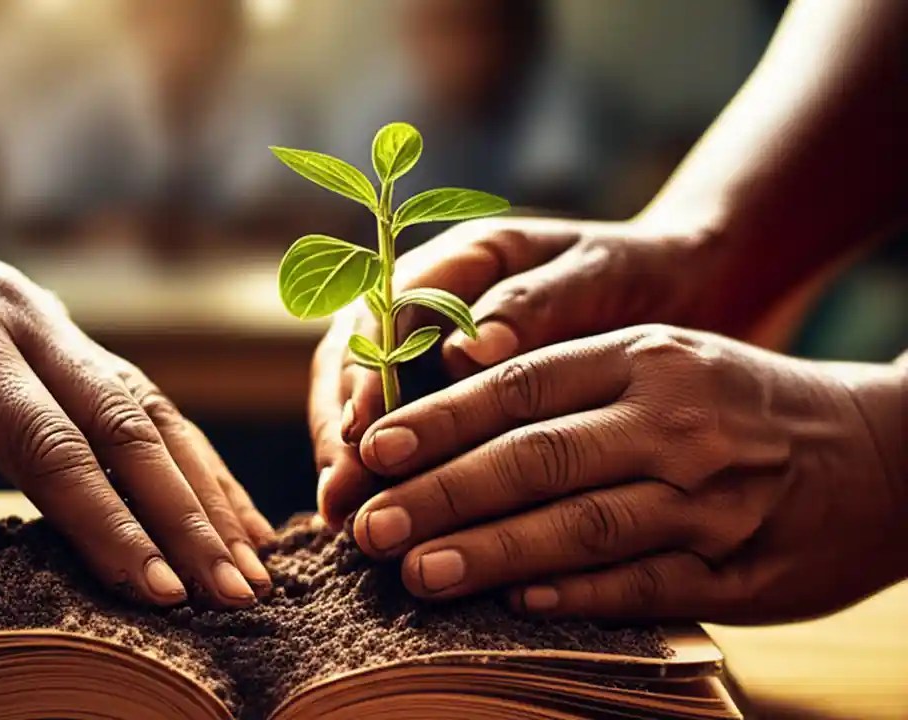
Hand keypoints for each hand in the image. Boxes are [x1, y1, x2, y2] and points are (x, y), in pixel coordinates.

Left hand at [0, 210, 273, 606]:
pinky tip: (226, 512)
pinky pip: (145, 403)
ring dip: (206, 493)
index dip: (108, 521)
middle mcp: (27, 318)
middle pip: (126, 423)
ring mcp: (58, 324)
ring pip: (153, 410)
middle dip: (187, 516)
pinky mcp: (71, 343)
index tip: (158, 591)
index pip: (48, 441)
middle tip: (236, 595)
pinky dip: (191, 463)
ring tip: (252, 568)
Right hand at [313, 217, 724, 525]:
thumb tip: (465, 350)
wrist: (680, 288)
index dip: (364, 371)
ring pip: (365, 403)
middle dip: (341, 432)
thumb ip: (535, 302)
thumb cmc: (642, 273)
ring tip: (345, 521)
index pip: (382, 311)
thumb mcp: (600, 273)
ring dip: (351, 461)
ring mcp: (432, 349)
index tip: (362, 428)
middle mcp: (428, 300)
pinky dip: (392, 477)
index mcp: (460, 258)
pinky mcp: (449, 394)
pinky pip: (405, 434)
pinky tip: (388, 521)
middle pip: (353, 364)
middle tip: (340, 498)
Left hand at [348, 324, 906, 622]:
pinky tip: (515, 601)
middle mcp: (674, 422)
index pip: (522, 386)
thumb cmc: (739, 403)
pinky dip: (575, 594)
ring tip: (417, 570)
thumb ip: (569, 380)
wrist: (883, 451)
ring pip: (580, 525)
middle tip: (371, 523)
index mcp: (645, 358)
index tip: (372, 448)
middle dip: (442, 493)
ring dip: (491, 552)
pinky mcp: (739, 569)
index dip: (441, 420)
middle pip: (537, 457)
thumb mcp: (664, 360)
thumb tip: (449, 416)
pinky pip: (642, 584)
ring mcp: (710, 498)